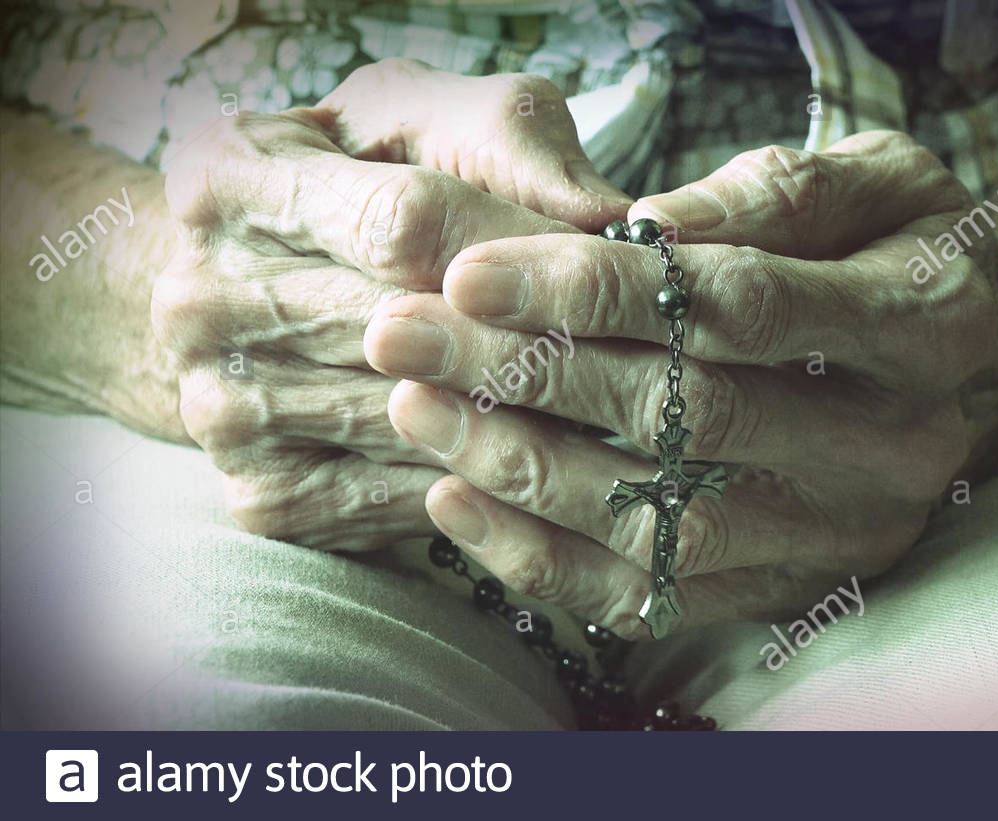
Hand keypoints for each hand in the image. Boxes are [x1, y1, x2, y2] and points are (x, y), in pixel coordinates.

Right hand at [152, 59, 629, 548]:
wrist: (267, 284)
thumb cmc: (371, 182)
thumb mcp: (431, 121)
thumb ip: (512, 143)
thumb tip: (607, 221)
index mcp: (230, 175)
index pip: (400, 221)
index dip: (518, 248)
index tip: (605, 264)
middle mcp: (200, 297)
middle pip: (407, 337)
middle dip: (537, 344)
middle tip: (641, 350)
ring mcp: (220, 410)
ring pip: (412, 429)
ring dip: (528, 427)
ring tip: (617, 413)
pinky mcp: (263, 495)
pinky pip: (400, 504)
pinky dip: (487, 489)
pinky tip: (552, 467)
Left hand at [364, 132, 997, 635]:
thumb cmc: (919, 256)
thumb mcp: (883, 184)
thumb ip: (775, 196)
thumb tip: (643, 225)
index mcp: (921, 325)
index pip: (736, 310)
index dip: (596, 292)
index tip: (471, 273)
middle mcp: (890, 448)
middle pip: (684, 416)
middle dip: (527, 374)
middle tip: (401, 333)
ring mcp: (843, 534)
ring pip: (662, 522)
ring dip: (522, 469)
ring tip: (413, 407)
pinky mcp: (796, 588)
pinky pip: (657, 594)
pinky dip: (548, 559)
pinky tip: (458, 500)